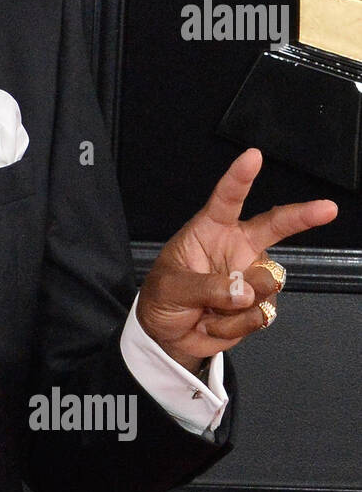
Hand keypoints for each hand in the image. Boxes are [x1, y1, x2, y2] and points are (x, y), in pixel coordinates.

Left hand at [136, 148, 337, 372]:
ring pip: (267, 282)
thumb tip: (246, 294)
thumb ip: (206, 287)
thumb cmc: (163, 298)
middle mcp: (237, 248)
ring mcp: (251, 276)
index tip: (253, 156)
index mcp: (209, 231)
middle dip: (303, 215)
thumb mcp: (171, 288)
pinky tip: (215, 322)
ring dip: (238, 302)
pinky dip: (235, 325)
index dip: (240, 178)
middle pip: (275, 226)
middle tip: (327, 208)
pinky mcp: (258, 305)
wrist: (167, 335)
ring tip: (209, 308)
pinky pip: (260, 314)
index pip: (226, 199)